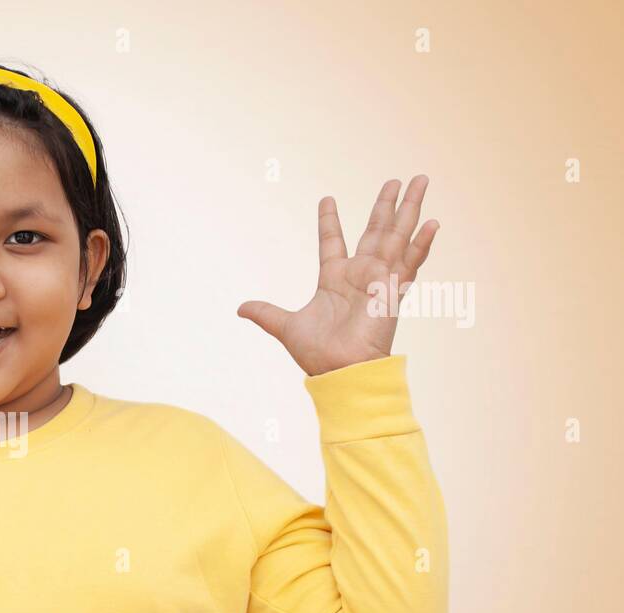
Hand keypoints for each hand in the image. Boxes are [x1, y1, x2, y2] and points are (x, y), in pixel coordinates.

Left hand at [237, 175, 439, 376]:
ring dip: (409, 209)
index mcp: (334, 278)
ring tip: (420, 181)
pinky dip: (422, 244)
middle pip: (375, 230)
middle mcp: (360, 274)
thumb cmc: (317, 354)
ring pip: (397, 236)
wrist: (340, 371)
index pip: (331, 241)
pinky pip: (412, 263)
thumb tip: (240, 308)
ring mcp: (379, 280)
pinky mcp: (393, 291)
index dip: (329, 220)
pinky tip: (433, 223)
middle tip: (398, 179)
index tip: (326, 198)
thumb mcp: (285, 327)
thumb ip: (266, 313)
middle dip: (385, 204)